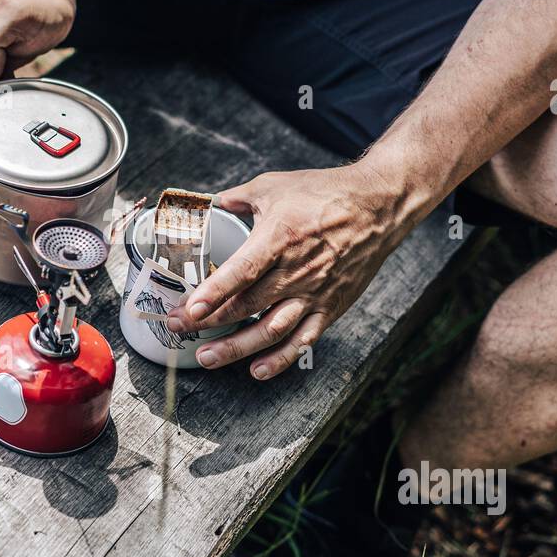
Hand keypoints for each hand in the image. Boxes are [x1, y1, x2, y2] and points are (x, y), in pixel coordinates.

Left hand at [166, 163, 405, 379]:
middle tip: (179, 330)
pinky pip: (304, 340)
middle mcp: (296, 271)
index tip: (188, 311)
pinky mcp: (330, 307)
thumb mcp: (274, 185)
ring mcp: (314, 292)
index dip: (212, 295)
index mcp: (279, 238)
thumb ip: (236, 198)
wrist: (378, 206)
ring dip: (237, 348)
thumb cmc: (325, 193)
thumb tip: (208, 203)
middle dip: (209, 323)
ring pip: (270, 330)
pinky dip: (281, 359)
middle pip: (246, 306)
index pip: (240, 273)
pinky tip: (258, 370)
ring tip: (208, 357)